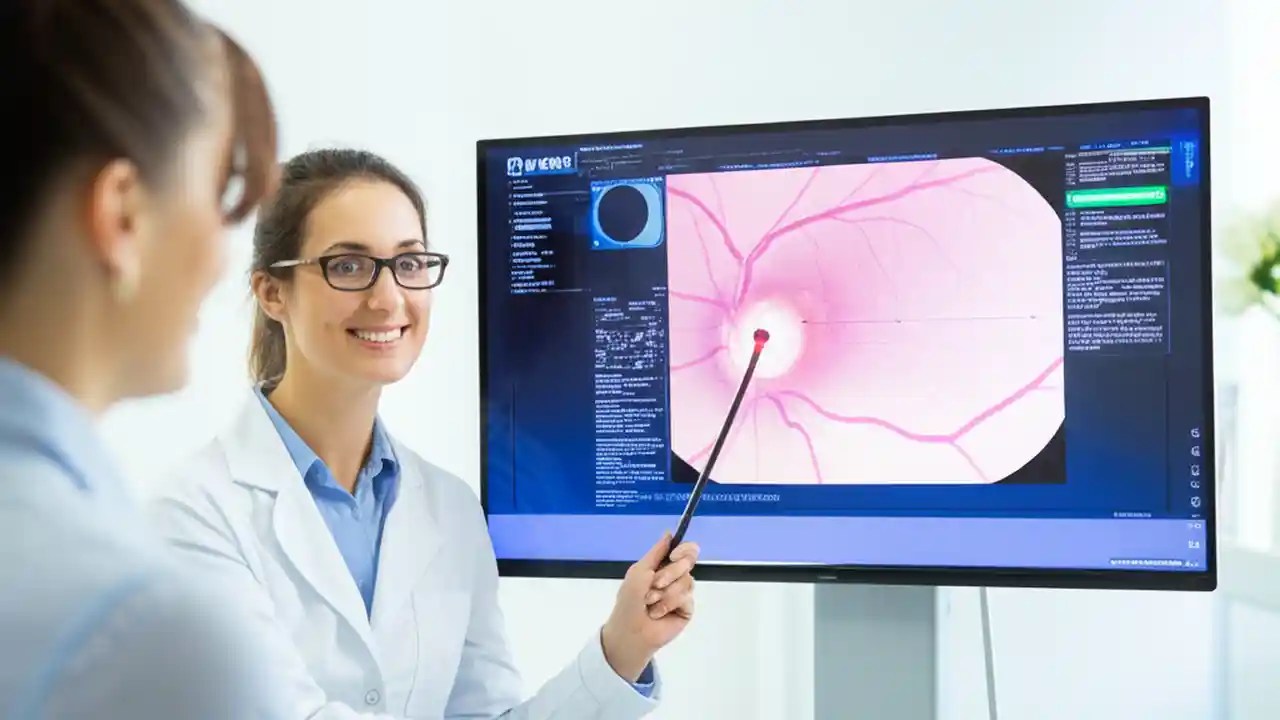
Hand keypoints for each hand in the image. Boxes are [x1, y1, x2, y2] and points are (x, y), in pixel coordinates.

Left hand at [600, 532, 698, 681]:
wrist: (630, 630)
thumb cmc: (630, 600)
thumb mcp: (639, 571)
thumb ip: (656, 552)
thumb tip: (669, 533)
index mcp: (663, 566)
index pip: (685, 550)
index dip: (685, 550)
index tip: (675, 555)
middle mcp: (675, 577)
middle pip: (687, 563)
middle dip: (669, 573)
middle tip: (654, 585)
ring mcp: (682, 593)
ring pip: (686, 581)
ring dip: (665, 592)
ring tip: (651, 603)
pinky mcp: (687, 609)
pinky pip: (686, 598)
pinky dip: (669, 603)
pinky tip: (658, 613)